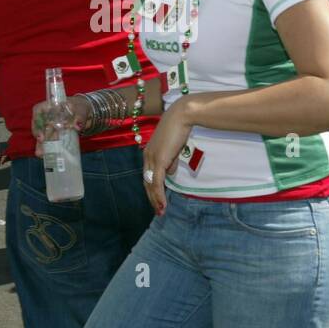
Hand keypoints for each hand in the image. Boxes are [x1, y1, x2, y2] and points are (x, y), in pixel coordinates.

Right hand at [31, 95, 90, 155]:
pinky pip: (49, 141)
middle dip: (39, 137)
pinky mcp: (54, 134)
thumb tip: (78, 126)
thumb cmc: (80, 108)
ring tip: (40, 154)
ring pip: (43, 135)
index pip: (38, 111)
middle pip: (39, 126)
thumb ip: (80, 117)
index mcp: (51, 106)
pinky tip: (46, 155)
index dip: (37, 122)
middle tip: (40, 147)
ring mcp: (50, 126)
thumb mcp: (81, 110)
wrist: (84, 113)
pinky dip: (48, 148)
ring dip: (41, 145)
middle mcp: (47, 116)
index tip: (40, 135)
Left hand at [142, 97, 193, 214]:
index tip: (157, 200)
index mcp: (149, 153)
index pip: (148, 175)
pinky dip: (159, 195)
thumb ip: (171, 160)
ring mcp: (152, 159)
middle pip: (147, 182)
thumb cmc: (179, 128)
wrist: (181, 116)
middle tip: (158, 211)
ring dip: (156, 200)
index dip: (152, 189)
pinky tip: (163, 204)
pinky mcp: (159, 160)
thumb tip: (171, 171)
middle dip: (152, 198)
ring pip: (151, 185)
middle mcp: (147, 157)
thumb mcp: (174, 147)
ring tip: (161, 211)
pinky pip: (157, 182)